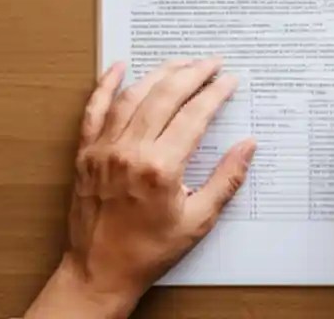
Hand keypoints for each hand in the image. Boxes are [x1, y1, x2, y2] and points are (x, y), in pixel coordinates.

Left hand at [26, 59, 255, 318]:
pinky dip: (105, 85)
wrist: (99, 271)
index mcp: (161, 168)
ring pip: (133, 96)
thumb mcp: (198, 220)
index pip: (194, 115)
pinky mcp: (86, 154)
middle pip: (165, 96)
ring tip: (181, 61)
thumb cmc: (148, 251)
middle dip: (193, 73)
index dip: (215, 93)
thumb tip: (248, 146)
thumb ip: (226, 179)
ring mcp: (104, 149)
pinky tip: (119, 67)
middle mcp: (130, 151)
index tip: (230, 80)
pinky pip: (94, 110)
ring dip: (159, 73)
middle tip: (212, 62)